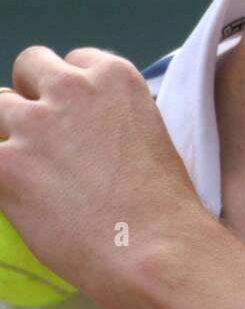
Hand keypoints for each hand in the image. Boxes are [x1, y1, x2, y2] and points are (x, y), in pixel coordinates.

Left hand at [0, 46, 211, 308]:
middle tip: (43, 135)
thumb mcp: (150, 134)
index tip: (76, 118)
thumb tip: (87, 137)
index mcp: (114, 76)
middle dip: (33, 95)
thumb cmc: (164, 205)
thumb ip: (113, 118)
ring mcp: (33, 125)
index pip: (75, 61)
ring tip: (27, 165)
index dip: (71, 91)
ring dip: (9, 131)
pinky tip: (13, 192)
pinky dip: (0, 173)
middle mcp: (71, 89)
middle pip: (29, 67)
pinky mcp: (5, 167)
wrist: (152, 247)